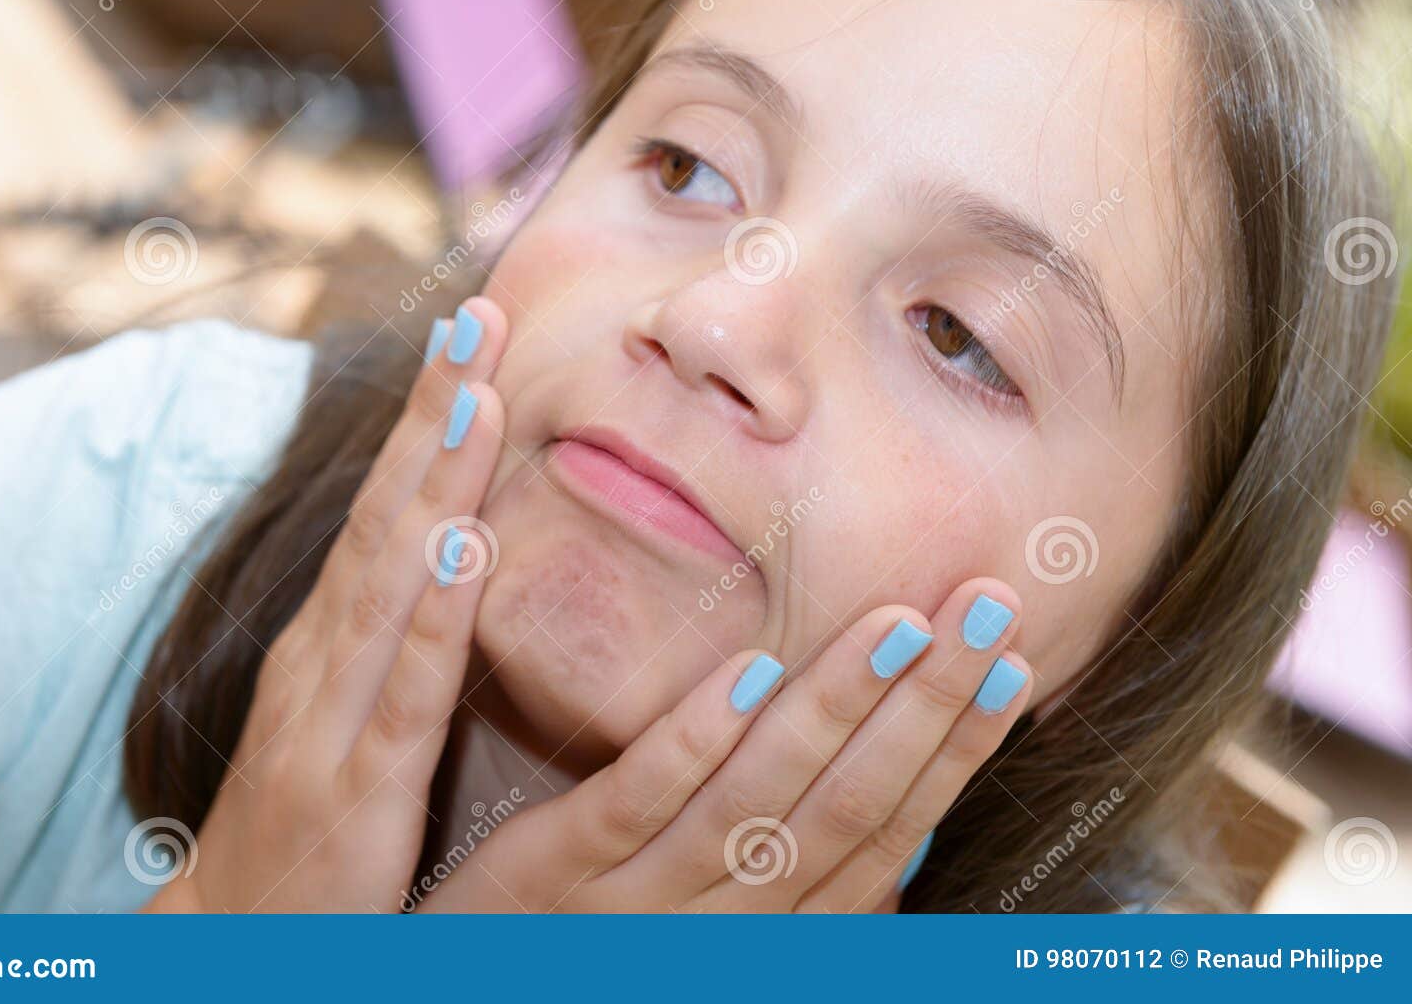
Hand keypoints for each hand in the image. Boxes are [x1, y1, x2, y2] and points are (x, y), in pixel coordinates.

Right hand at [148, 299, 509, 911]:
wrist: (235, 935)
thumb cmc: (307, 810)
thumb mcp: (353, 703)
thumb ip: (399, 629)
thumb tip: (456, 542)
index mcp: (337, 630)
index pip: (389, 503)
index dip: (429, 415)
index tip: (473, 326)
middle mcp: (327, 650)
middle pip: (387, 512)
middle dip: (433, 410)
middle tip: (479, 313)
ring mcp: (334, 712)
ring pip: (393, 579)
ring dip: (434, 482)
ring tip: (474, 394)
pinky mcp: (360, 786)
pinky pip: (407, 689)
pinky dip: (437, 616)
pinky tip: (468, 550)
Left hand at [417, 579, 1029, 911]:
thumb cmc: (599, 957)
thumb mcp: (710, 929)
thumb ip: (794, 878)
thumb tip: (905, 824)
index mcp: (767, 929)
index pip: (882, 834)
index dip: (953, 753)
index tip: (1014, 667)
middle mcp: (723, 927)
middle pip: (842, 812)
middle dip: (925, 711)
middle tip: (988, 609)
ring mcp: (637, 903)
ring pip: (759, 805)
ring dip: (835, 710)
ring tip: (899, 623)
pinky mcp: (552, 877)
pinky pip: (636, 807)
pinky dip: (698, 743)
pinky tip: (750, 673)